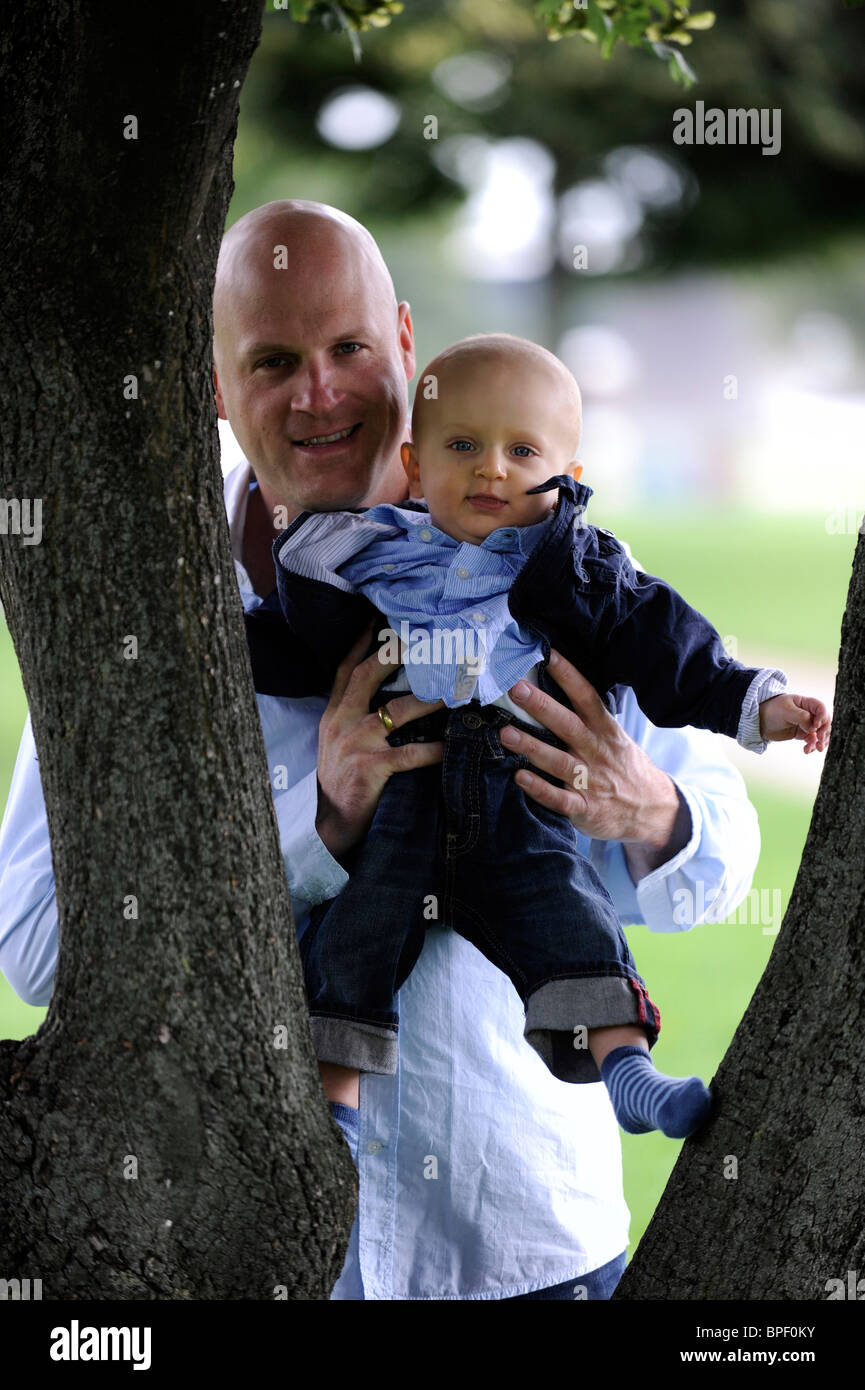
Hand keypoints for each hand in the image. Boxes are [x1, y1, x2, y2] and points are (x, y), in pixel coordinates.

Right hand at [315, 625, 444, 862]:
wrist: (329, 825)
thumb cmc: (341, 783)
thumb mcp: (339, 744)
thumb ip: (356, 718)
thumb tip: (390, 698)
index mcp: (334, 715)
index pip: (345, 670)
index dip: (361, 644)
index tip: (379, 620)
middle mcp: (342, 723)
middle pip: (368, 676)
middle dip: (395, 653)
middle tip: (425, 638)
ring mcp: (356, 744)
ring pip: (397, 710)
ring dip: (429, 697)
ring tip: (454, 687)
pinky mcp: (370, 769)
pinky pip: (410, 754)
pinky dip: (435, 750)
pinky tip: (452, 746)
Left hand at [499, 648, 690, 873]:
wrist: (652, 810)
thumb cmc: (624, 767)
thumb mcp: (615, 738)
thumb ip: (588, 719)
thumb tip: (555, 689)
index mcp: (605, 730)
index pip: (587, 698)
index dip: (569, 676)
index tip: (548, 655)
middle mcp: (596, 751)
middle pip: (567, 725)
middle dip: (541, 706)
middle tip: (516, 689)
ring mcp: (591, 780)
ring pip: (558, 761)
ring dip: (532, 746)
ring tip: (505, 734)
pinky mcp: (585, 808)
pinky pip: (560, 798)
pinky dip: (540, 788)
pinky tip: (520, 777)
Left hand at [758, 694, 830, 752]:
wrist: (759, 721)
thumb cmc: (772, 710)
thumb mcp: (786, 710)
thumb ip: (802, 717)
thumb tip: (813, 728)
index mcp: (806, 703)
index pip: (821, 708)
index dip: (822, 717)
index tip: (816, 726)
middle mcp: (808, 713)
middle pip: (824, 722)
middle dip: (824, 731)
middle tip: (820, 740)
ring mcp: (806, 724)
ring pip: (819, 733)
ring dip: (820, 741)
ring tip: (817, 748)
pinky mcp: (801, 734)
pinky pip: (811, 741)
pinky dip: (811, 746)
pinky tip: (807, 750)